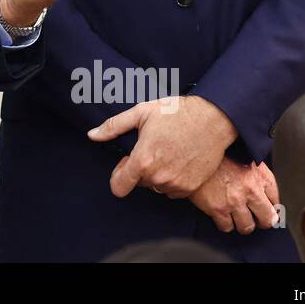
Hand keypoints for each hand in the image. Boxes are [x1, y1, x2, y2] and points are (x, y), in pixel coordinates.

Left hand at [87, 95, 238, 197]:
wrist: (213, 119)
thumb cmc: (176, 112)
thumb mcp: (141, 113)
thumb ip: (113, 126)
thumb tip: (92, 135)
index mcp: (143, 160)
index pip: (118, 187)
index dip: (118, 175)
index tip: (127, 162)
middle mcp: (158, 177)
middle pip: (139, 183)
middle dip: (141, 169)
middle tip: (153, 148)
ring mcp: (176, 185)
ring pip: (157, 187)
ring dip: (158, 175)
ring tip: (168, 152)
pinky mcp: (191, 188)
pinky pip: (173, 191)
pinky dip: (173, 179)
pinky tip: (179, 159)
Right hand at [186, 158, 279, 233]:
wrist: (196, 151)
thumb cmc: (220, 155)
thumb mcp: (246, 158)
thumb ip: (259, 176)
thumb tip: (268, 197)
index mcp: (260, 176)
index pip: (276, 202)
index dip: (270, 209)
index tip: (265, 210)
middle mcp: (250, 189)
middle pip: (267, 219)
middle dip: (262, 221)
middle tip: (255, 219)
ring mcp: (234, 200)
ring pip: (247, 227)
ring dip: (242, 223)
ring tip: (236, 215)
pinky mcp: (217, 208)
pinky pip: (227, 227)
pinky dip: (224, 223)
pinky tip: (222, 213)